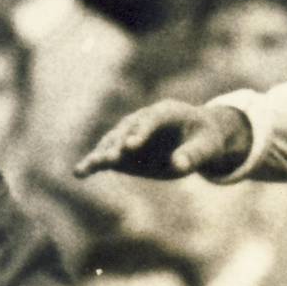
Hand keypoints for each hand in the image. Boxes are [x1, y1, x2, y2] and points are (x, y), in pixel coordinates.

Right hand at [76, 98, 253, 181]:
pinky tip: (79, 173)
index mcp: (166, 112)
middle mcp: (142, 120)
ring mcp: (130, 134)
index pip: (151, 120)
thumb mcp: (207, 147)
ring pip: (112, 143)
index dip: (141, 131)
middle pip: (126, 130)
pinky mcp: (124, 151)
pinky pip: (107, 156)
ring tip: (87, 169)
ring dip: (101, 155)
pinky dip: (94, 163)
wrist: (197, 138)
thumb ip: (193, 155)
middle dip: (118, 144)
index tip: (132, 145)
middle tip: (111, 159)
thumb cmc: (205, 140)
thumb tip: (178, 165)